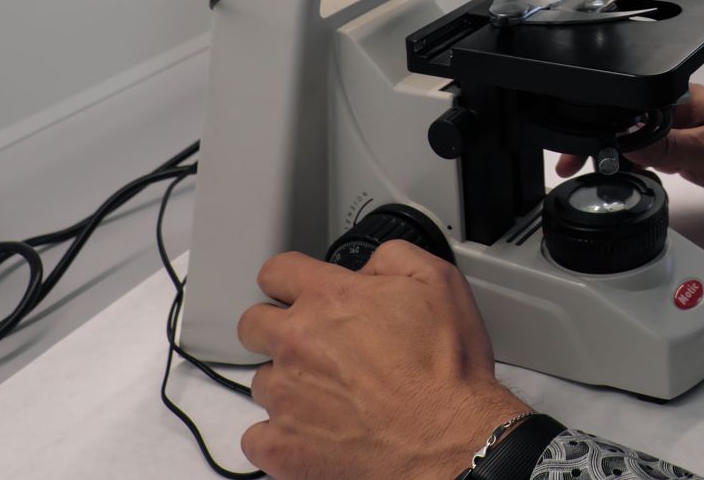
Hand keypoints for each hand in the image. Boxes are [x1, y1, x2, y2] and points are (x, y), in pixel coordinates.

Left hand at [236, 242, 529, 479]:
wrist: (450, 439)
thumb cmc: (445, 371)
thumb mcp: (439, 282)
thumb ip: (393, 258)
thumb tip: (369, 266)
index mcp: (331, 299)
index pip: (277, 271)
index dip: (288, 279)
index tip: (296, 292)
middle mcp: (297, 343)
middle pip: (253, 324)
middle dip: (277, 328)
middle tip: (313, 344)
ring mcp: (285, 397)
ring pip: (262, 381)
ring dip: (287, 383)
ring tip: (330, 393)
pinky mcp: (282, 446)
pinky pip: (257, 436)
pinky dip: (281, 435)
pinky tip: (314, 430)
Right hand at [556, 83, 703, 194]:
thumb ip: (663, 147)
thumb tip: (623, 143)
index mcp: (676, 99)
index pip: (622, 109)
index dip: (593, 131)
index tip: (572, 153)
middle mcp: (673, 106)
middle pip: (620, 121)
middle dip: (591, 142)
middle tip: (567, 167)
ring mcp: (679, 123)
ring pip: (631, 135)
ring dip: (611, 153)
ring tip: (588, 173)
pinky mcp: (685, 139)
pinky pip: (648, 146)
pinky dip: (632, 160)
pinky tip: (627, 174)